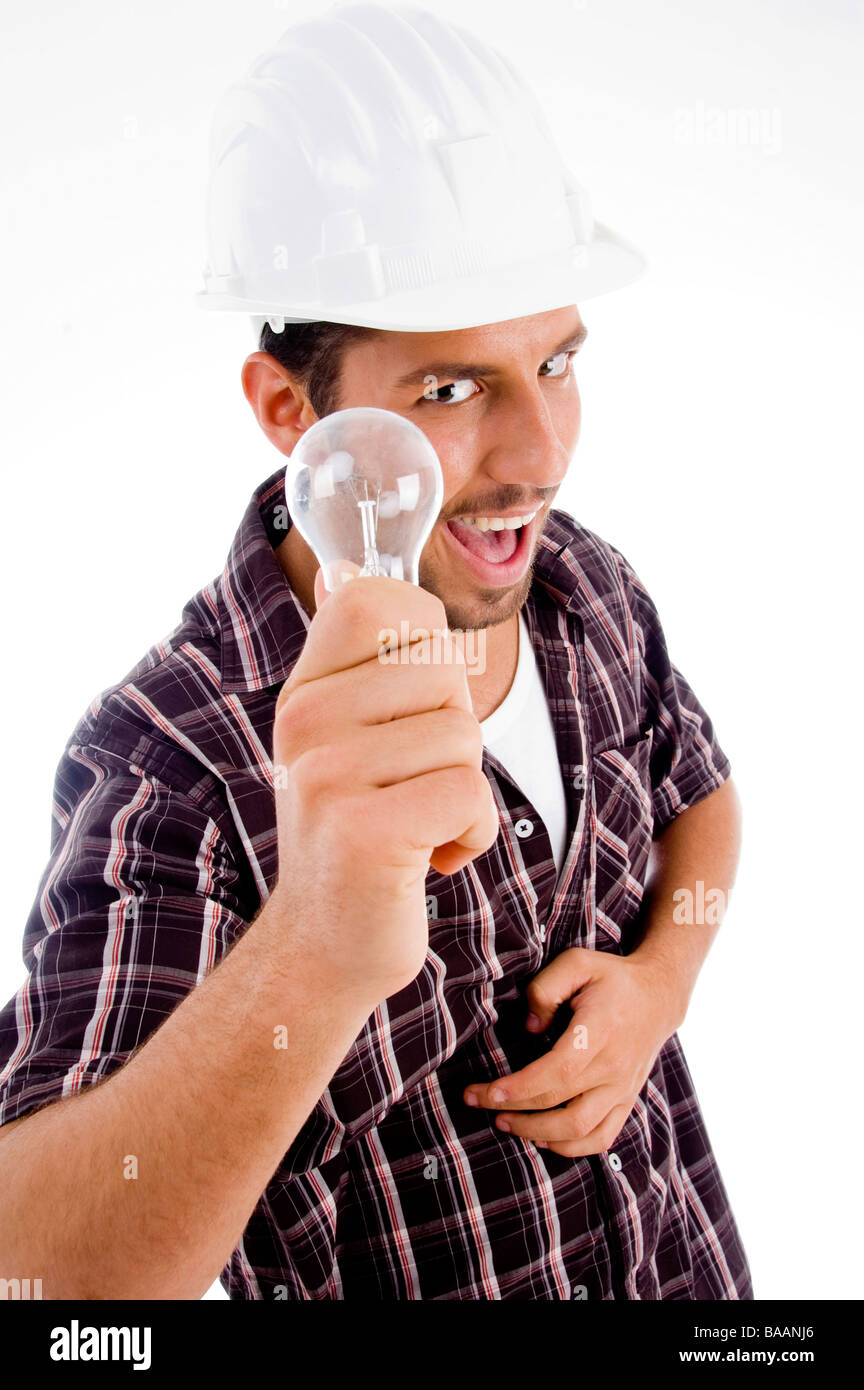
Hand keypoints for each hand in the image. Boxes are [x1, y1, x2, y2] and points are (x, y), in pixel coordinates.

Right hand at [269, 572, 498, 1008]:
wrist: (327, 942)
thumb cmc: (358, 830)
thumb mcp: (343, 736)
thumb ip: (355, 660)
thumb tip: (347, 567)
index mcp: (303, 691)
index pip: (374, 598)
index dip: (422, 635)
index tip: (406, 701)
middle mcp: (304, 723)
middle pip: (444, 670)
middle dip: (454, 733)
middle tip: (406, 783)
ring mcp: (328, 776)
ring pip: (464, 735)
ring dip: (463, 790)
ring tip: (414, 823)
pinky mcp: (367, 831)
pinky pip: (470, 793)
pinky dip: (472, 834)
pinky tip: (429, 859)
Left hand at [462, 947, 682, 1156]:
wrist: (658, 997)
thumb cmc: (612, 979)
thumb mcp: (576, 962)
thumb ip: (545, 989)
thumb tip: (529, 1028)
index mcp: (600, 1031)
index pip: (556, 1072)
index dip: (519, 1088)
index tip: (486, 1092)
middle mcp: (614, 1067)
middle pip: (559, 1104)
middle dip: (513, 1110)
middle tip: (478, 1102)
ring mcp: (623, 1089)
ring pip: (579, 1130)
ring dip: (537, 1133)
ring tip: (505, 1122)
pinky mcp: (626, 1101)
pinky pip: (601, 1138)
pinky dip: (570, 1147)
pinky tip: (543, 1139)